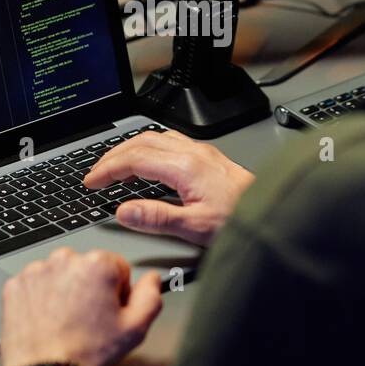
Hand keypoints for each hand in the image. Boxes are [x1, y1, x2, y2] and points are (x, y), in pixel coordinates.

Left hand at [0, 248, 162, 365]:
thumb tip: (152, 279)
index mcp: (97, 264)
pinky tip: (47, 320)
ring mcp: (36, 271)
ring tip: (65, 322)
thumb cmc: (88, 354)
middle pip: (87, 267)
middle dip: (90, 288)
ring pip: (60, 274)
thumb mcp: (135, 329)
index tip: (108, 312)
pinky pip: (35, 284)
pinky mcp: (15, 285)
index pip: (117, 267)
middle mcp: (65, 259)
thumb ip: (151, 296)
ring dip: (65, 291)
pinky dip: (41, 298)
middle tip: (87, 320)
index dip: (117, 292)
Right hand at [83, 130, 254, 247]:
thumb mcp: (196, 226)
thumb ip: (157, 218)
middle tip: (96, 173)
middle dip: (113, 156)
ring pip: (155, 138)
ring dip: (129, 149)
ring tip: (114, 164)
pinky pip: (168, 141)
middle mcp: (192, 153)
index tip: (92, 181)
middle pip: (141, 143)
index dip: (108, 169)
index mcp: (185, 167)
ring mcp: (201, 152)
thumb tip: (125, 211)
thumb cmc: (241, 219)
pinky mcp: (208, 157)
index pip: (134, 159)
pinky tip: (147, 159)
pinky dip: (147, 148)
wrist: (272, 210)